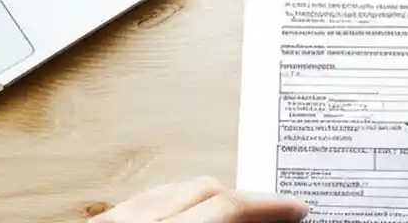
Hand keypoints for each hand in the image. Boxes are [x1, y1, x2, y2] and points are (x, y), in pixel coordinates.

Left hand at [92, 177, 307, 221]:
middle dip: (242, 201)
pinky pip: (144, 202)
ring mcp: (111, 218)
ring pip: (172, 191)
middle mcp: (134, 219)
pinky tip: (187, 220)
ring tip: (235, 218)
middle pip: (202, 189)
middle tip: (271, 216)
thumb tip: (260, 221)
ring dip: (209, 202)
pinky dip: (174, 207)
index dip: (269, 206)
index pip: (227, 207)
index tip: (296, 208)